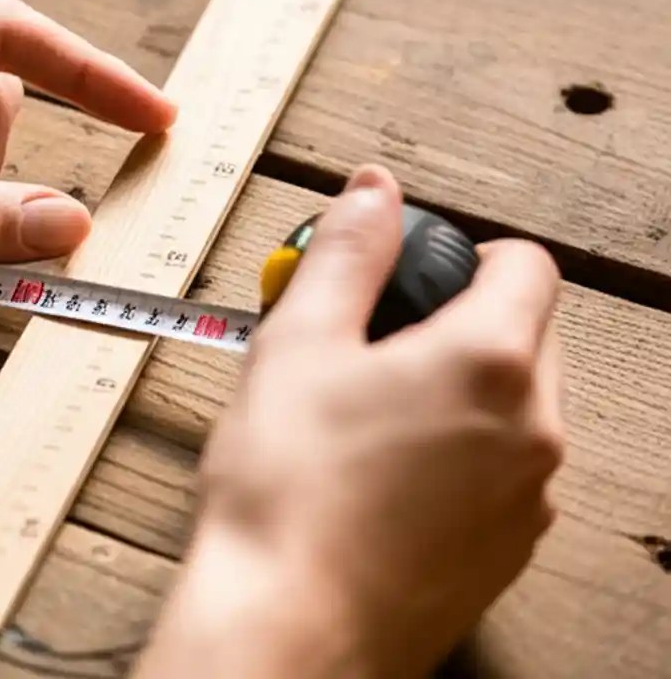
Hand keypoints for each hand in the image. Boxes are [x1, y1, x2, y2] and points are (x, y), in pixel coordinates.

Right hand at [134, 166, 564, 678]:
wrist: (287, 627)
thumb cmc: (287, 492)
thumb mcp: (297, 342)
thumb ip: (347, 253)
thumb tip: (375, 192)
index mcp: (492, 361)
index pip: (525, 262)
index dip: (462, 254)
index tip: (403, 277)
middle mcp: (533, 429)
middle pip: (525, 334)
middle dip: (452, 323)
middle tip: (364, 346)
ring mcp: (526, 498)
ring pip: (510, 407)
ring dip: (450, 392)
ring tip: (356, 418)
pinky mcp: (504, 551)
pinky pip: (495, 474)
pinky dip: (450, 456)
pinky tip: (371, 479)